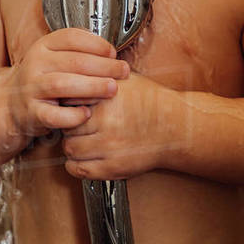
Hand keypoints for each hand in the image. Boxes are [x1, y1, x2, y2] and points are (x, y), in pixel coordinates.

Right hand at [5, 28, 131, 138]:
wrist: (12, 103)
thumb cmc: (43, 79)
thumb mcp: (54, 57)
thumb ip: (78, 52)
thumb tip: (112, 54)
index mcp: (43, 46)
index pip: (71, 37)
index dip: (96, 43)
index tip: (113, 52)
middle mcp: (35, 64)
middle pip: (73, 61)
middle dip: (103, 66)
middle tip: (123, 71)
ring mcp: (31, 88)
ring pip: (62, 84)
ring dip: (91, 87)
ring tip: (112, 89)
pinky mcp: (32, 113)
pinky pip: (53, 115)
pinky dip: (72, 116)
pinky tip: (87, 114)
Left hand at [61, 73, 180, 180]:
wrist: (176, 128)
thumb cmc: (151, 102)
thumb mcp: (125, 80)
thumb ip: (98, 78)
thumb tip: (73, 75)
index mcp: (106, 98)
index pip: (69, 100)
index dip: (68, 102)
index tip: (72, 104)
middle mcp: (106, 123)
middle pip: (67, 124)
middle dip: (70, 123)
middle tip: (79, 122)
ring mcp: (108, 147)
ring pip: (69, 148)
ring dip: (73, 144)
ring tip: (84, 138)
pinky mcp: (112, 168)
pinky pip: (78, 169)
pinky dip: (75, 164)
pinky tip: (84, 155)